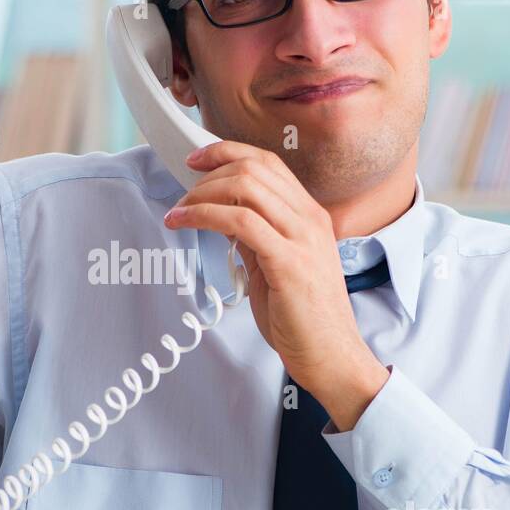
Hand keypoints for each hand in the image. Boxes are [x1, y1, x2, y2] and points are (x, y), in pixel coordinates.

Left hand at [162, 140, 389, 429]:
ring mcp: (303, 239)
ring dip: (202, 194)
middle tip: (182, 194)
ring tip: (179, 212)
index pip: (268, 162)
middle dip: (209, 173)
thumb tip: (223, 217)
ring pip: (246, 187)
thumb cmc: (304, 320)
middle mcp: (310, 220)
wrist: (331, 356)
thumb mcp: (276, 267)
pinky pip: (240, 222)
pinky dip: (205, 216)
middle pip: (254, 168)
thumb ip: (255, 239)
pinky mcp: (289, 262)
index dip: (228, 152)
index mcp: (310, 216)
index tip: (197, 160)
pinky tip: (185, 223)